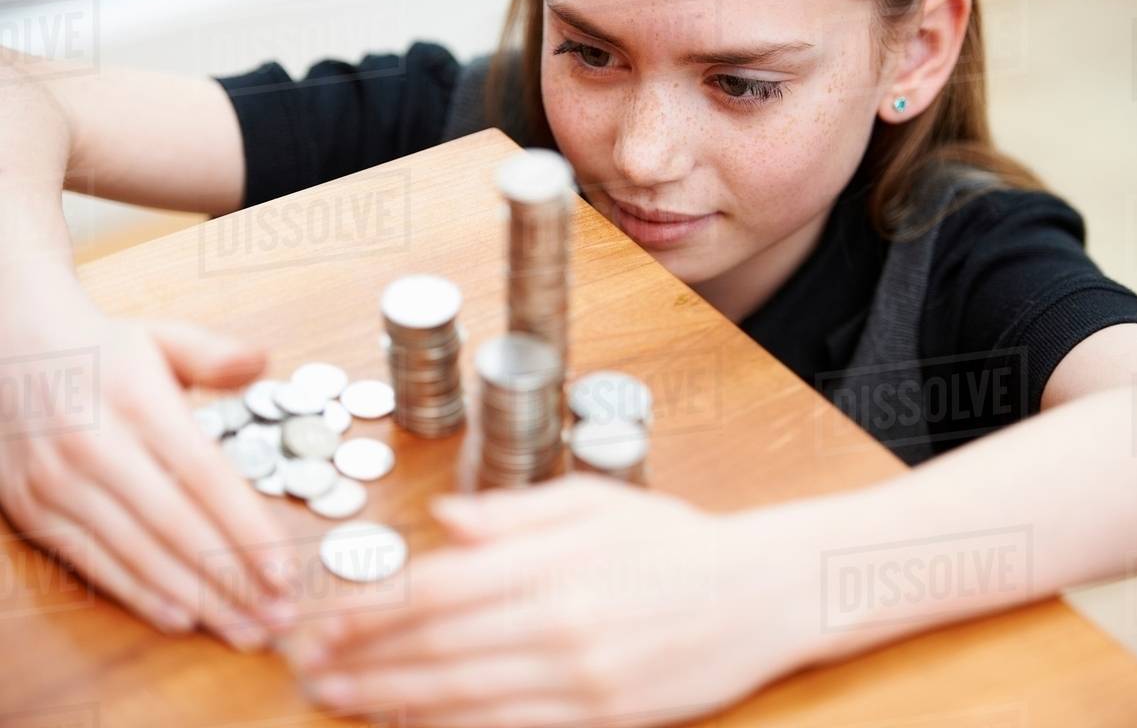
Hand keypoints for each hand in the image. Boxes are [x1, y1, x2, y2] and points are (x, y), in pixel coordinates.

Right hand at [0, 290, 295, 649]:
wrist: (7, 348)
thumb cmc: (104, 350)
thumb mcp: (162, 337)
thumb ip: (214, 354)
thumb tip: (260, 361)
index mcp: (138, 402)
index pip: (204, 476)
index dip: (245, 528)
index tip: (283, 568)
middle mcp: (95, 446)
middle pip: (175, 526)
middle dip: (231, 579)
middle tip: (278, 615)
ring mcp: (58, 483)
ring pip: (136, 553)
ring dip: (196, 599)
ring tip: (246, 628)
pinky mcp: (33, 509)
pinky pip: (92, 562)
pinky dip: (138, 594)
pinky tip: (182, 618)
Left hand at [288, 475, 810, 726]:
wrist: (758, 594)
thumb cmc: (673, 541)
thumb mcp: (596, 502)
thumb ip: (514, 513)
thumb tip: (441, 523)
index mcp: (554, 560)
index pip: (436, 590)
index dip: (369, 612)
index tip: (321, 624)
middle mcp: (561, 621)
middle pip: (436, 647)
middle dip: (362, 662)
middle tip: (306, 673)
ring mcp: (582, 678)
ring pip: (463, 698)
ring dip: (391, 704)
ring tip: (338, 705)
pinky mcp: (604, 717)